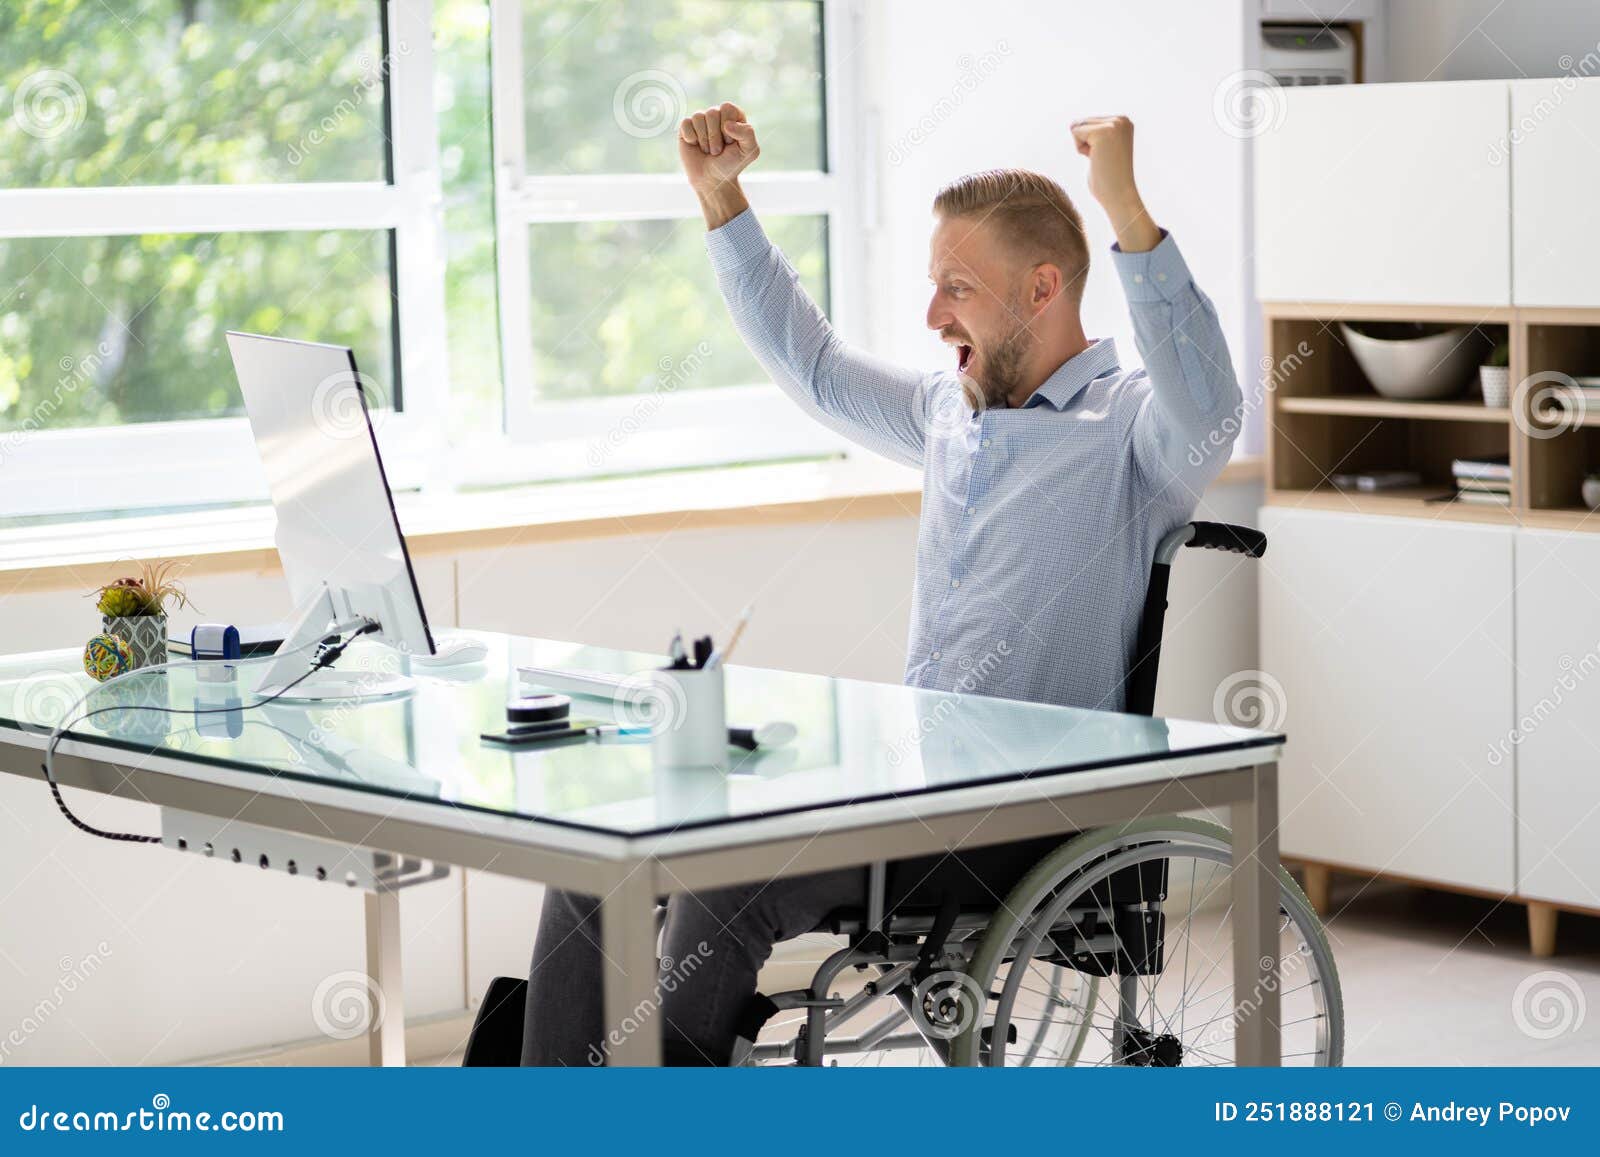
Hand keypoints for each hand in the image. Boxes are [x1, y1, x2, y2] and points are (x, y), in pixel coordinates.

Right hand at [679, 102, 758, 227]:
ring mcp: (701, 120)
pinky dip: (691, 138)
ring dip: (704, 140)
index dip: (728, 127)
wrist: (712, 180)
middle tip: (718, 150)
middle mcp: (717, 114)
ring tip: (708, 150)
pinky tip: (695, 145)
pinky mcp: (687, 127)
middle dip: (715, 136)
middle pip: (712, 113)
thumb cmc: (731, 164)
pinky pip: (686, 123)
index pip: (727, 108)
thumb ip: (748, 133)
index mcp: (734, 116)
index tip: (730, 142)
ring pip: (698, 117)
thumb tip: (726, 124)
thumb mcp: (749, 151)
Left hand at [1070, 115, 1159, 252]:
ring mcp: (1114, 124)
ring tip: (1100, 160)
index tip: (1105, 157)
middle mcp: (1121, 119)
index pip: (1087, 122)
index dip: (1089, 144)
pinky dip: (1080, 150)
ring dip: (1082, 147)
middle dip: (1085, 144)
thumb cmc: (1108, 178)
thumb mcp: (1103, 148)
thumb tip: (1072, 124)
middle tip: (1102, 160)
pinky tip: (1096, 159)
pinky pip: (1075, 132)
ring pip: (1077, 126)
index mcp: (1123, 121)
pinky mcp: (1103, 132)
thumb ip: (1093, 134)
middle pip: (1081, 122)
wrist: (1119, 196)